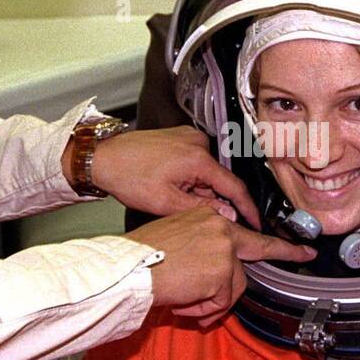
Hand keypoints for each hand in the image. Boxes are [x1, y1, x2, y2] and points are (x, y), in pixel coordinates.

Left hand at [66, 125, 259, 225]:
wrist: (103, 157)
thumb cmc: (127, 175)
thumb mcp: (166, 202)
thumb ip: (202, 209)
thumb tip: (228, 215)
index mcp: (199, 159)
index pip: (235, 187)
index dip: (248, 208)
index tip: (256, 222)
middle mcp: (198, 143)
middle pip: (219, 180)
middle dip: (210, 199)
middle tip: (189, 212)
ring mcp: (189, 137)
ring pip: (206, 173)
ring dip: (197, 189)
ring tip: (170, 195)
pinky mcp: (180, 137)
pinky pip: (196, 162)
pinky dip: (190, 178)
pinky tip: (169, 184)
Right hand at [126, 205, 316, 327]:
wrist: (128, 269)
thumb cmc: (143, 259)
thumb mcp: (179, 244)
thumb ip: (207, 253)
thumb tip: (225, 279)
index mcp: (208, 217)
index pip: (248, 230)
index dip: (278, 241)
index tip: (303, 246)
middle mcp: (220, 226)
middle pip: (255, 253)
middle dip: (285, 253)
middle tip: (307, 254)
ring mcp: (224, 247)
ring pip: (234, 286)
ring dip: (211, 301)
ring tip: (184, 299)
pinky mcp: (223, 269)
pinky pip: (222, 301)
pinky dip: (203, 309)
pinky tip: (184, 301)